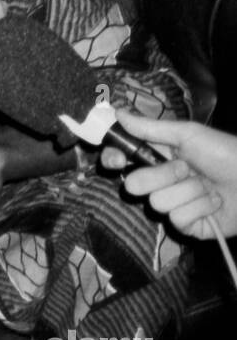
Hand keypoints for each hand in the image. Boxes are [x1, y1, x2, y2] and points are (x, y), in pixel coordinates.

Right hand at [101, 111, 236, 239]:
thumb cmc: (226, 152)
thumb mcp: (188, 134)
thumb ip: (150, 128)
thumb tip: (117, 113)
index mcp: (158, 157)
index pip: (122, 160)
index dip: (114, 159)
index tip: (116, 159)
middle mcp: (161, 183)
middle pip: (134, 184)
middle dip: (161, 175)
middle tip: (186, 168)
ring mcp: (173, 206)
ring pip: (158, 202)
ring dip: (188, 191)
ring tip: (208, 185)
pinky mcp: (186, 227)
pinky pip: (177, 219)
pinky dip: (200, 207)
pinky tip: (215, 202)